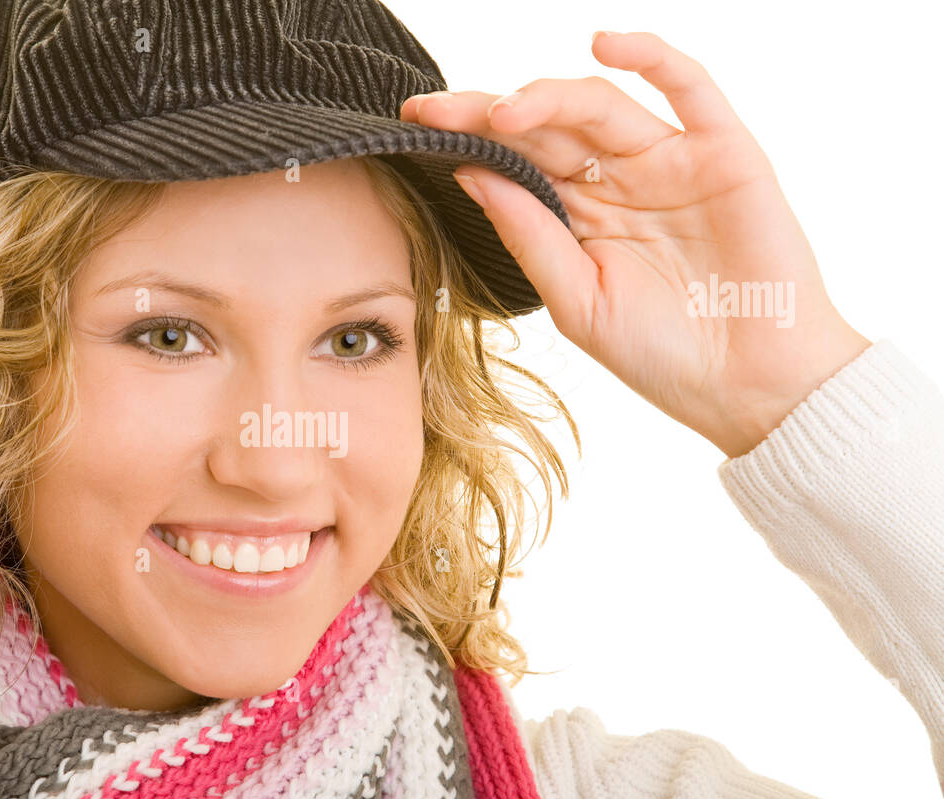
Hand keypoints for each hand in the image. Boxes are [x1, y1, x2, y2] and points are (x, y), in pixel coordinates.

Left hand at [401, 31, 872, 457]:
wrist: (749, 385)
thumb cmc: (663, 353)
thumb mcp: (577, 299)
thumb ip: (529, 234)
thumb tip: (469, 174)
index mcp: (579, 216)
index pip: (515, 161)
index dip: (468, 140)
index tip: (415, 127)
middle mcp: (619, 180)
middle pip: (546, 127)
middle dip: (487, 115)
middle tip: (434, 111)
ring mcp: (670, 162)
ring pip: (600, 107)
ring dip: (548, 96)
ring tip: (501, 111)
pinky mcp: (724, 152)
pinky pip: (690, 89)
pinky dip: (652, 58)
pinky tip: (605, 45)